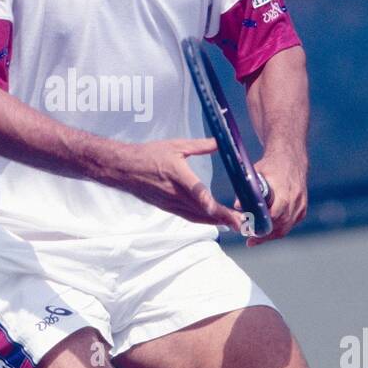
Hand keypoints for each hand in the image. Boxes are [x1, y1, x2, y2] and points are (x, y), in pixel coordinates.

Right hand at [116, 138, 244, 232]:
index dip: (209, 203)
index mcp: (178, 176)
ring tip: (234, 225)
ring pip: (197, 217)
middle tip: (242, 223)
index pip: (196, 191)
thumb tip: (220, 142)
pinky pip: (189, 217)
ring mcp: (171, 204)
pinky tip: (214, 221)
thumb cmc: (149, 155)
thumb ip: (200, 146)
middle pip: (202, 210)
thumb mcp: (176, 146)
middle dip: (223, 218)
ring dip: (216, 222)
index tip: (223, 210)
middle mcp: (175, 194)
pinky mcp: (168, 208)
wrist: (125, 169)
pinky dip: (203, 220)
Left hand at [241, 147, 307, 245]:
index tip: (251, 232)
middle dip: (265, 234)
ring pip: (286, 228)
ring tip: (255, 239)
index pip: (275, 214)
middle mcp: (295, 199)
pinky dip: (279, 229)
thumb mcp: (256, 172)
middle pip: (281, 225)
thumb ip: (247, 189)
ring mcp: (301, 205)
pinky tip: (267, 232)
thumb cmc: (271, 165)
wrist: (291, 158)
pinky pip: (290, 224)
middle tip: (250, 239)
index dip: (263, 225)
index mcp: (284, 190)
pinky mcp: (302, 209)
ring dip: (271, 235)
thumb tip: (237, 206)